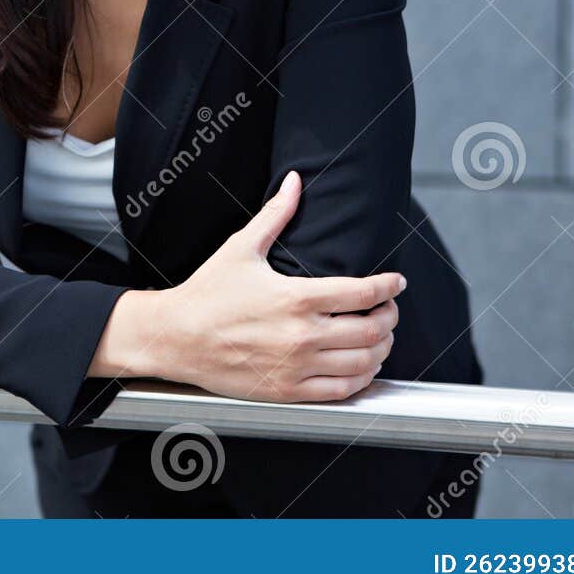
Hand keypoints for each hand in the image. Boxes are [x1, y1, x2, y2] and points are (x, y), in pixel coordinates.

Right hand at [147, 170, 402, 402]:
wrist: (176, 337)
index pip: (364, 292)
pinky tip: (362, 366)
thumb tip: (295, 182)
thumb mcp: (241, 248)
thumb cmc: (207, 294)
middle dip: (391, 317)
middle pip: (373, 329)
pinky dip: (362, 378)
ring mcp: (297, 366)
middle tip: (390, 309)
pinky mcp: (289, 390)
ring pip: (364, 362)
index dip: (389, 286)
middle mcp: (303, 334)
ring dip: (382, 348)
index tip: (396, 282)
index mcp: (297, 297)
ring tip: (381, 337)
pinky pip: (342, 390)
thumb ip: (275, 215)